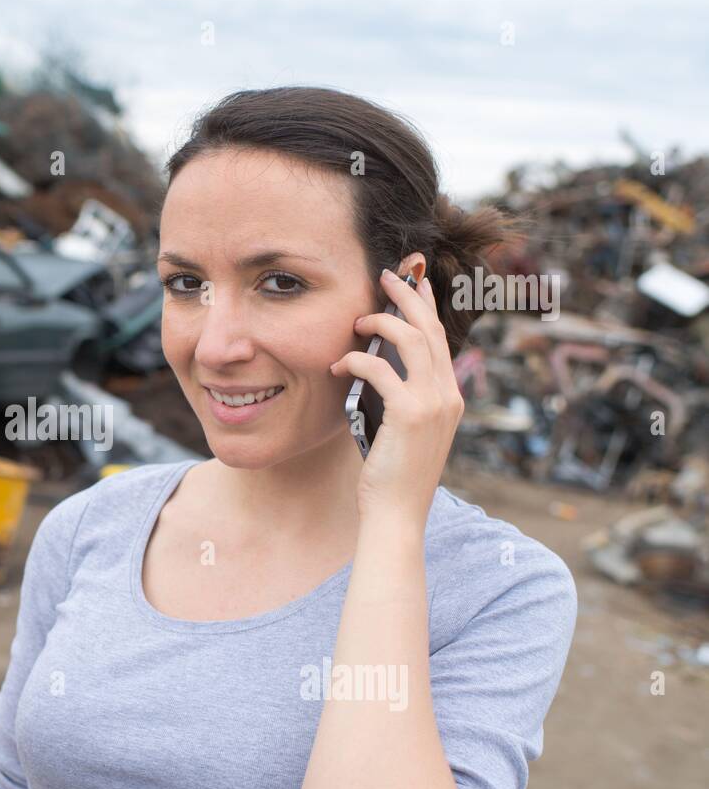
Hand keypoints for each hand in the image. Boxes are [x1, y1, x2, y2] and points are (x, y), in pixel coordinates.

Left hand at [330, 269, 464, 522]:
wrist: (397, 514)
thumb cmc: (392, 475)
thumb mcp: (404, 430)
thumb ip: (401, 399)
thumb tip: (378, 368)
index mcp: (449, 398)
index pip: (440, 340)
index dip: (427, 307)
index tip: (415, 282)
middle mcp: (447, 396)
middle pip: (430, 330)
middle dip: (409, 296)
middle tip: (389, 274)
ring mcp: (432, 404)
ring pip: (411, 341)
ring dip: (382, 321)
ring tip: (358, 318)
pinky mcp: (409, 414)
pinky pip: (381, 369)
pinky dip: (357, 359)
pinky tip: (339, 362)